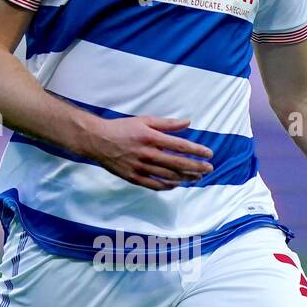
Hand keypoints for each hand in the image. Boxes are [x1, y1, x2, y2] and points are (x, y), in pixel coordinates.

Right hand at [88, 116, 212, 190]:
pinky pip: (154, 184)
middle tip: (209, 169)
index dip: (197, 151)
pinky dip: (167, 185)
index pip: (180, 146)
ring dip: (185, 177)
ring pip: (168, 175)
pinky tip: (176, 184)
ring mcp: (140, 167)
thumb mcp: (144, 120)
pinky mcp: (133, 177)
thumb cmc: (122, 128)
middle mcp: (148, 154)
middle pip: (177, 163)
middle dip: (196, 167)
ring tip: (197, 178)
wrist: (97, 140)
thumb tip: (187, 122)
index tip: (209, 154)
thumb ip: (167, 123)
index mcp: (151, 138)